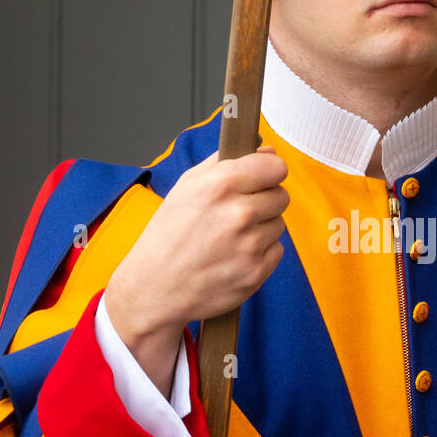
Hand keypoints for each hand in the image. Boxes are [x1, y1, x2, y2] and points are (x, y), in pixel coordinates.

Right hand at [103, 145, 287, 392]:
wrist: (155, 287)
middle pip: (281, 195)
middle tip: (238, 213)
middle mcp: (239, 213)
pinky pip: (276, 250)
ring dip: (261, 228)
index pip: (275, 166)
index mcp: (220, 185)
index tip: (261, 179)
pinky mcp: (256, 272)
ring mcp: (249, 245)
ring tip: (230, 237)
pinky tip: (234, 256)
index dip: (268, 172)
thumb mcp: (186, 187)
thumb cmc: (169, 234)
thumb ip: (226, 161)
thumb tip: (267, 150)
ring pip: (278, 224)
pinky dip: (260, 253)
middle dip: (264, 201)